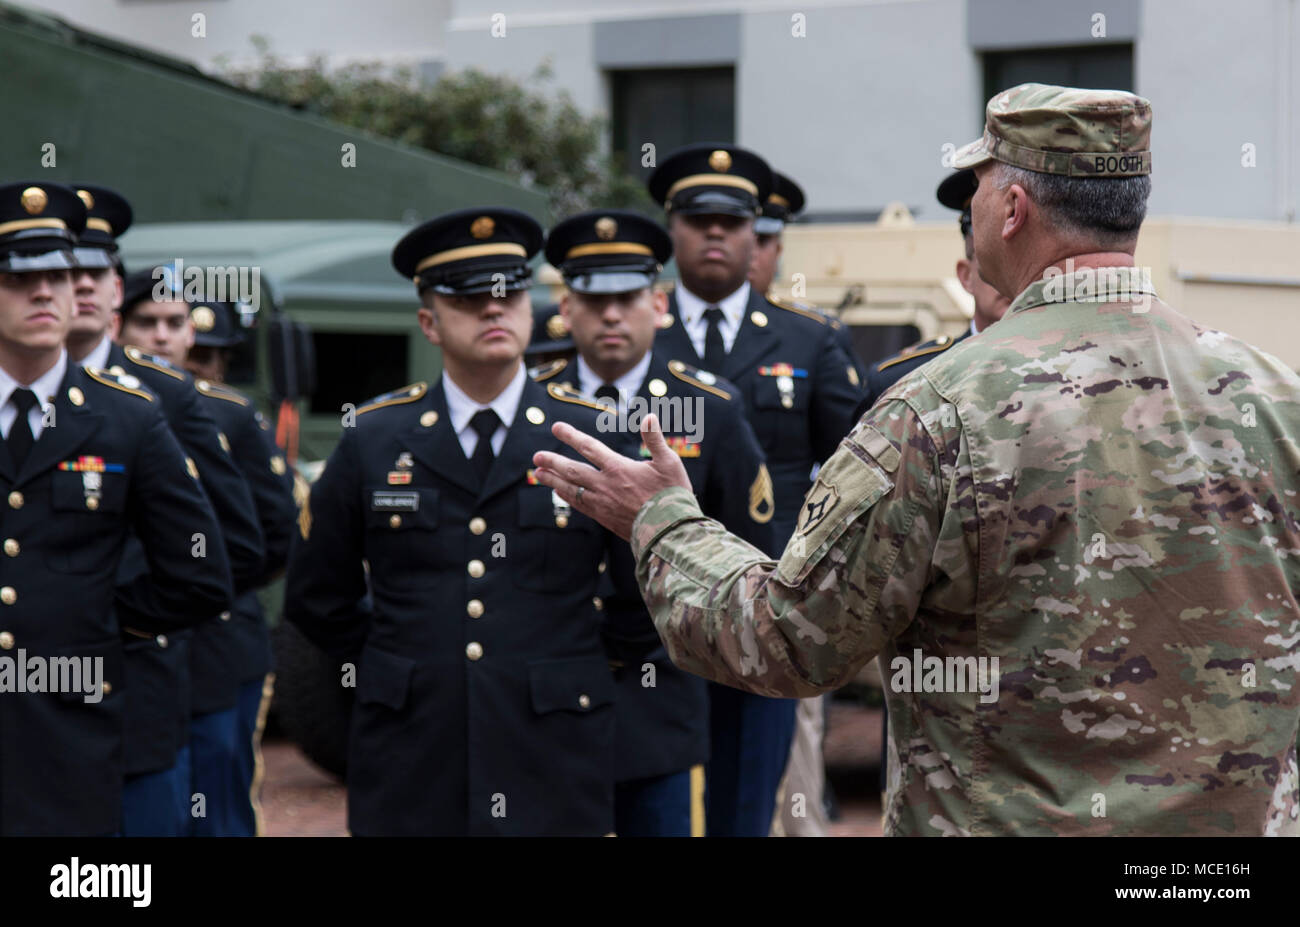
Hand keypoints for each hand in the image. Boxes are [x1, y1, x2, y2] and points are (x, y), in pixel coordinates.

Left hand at [532, 413, 691, 540]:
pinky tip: (559, 492)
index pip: (589, 447)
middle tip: (536, 456)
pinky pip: (579, 504)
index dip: (571, 436)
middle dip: (553, 461)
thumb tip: (649, 416)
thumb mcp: (669, 462)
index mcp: (618, 468)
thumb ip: (655, 439)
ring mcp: (602, 503)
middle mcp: (605, 485)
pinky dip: (566, 496)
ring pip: (571, 489)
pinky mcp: (604, 518)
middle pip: (572, 470)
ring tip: (538, 473)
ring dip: (553, 480)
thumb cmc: (672, 495)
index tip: (556, 427)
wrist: (669, 531)